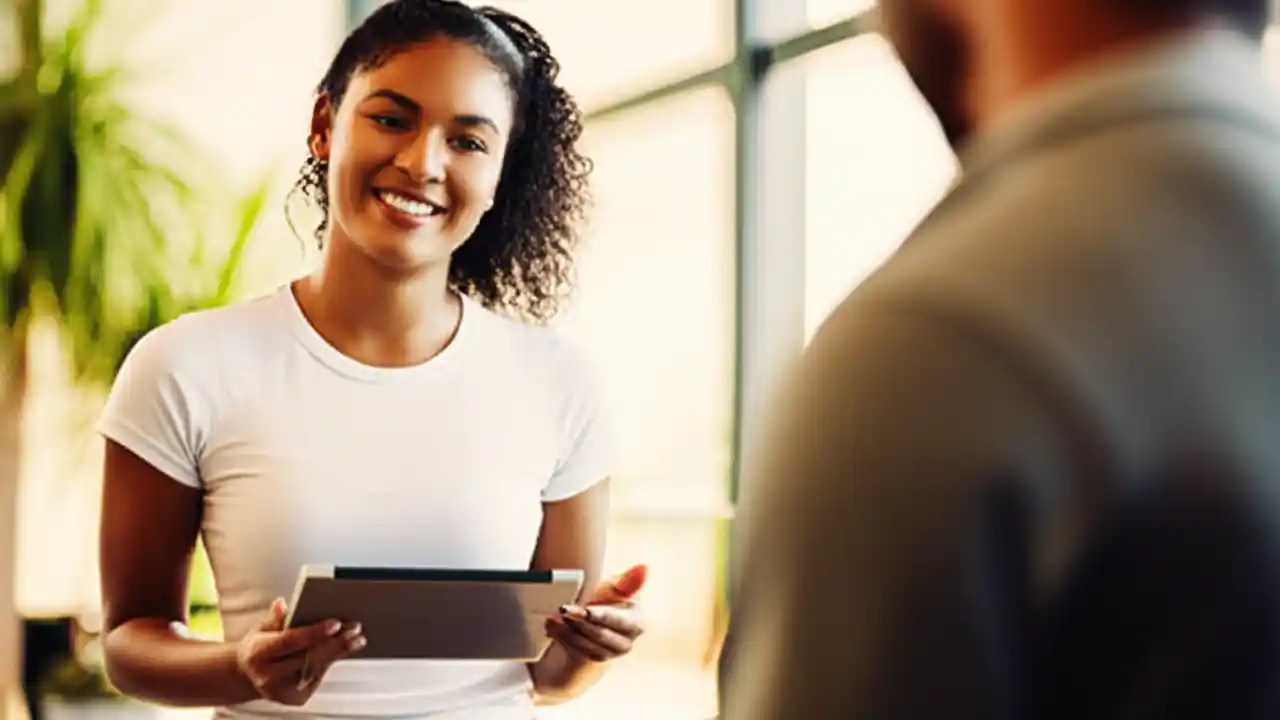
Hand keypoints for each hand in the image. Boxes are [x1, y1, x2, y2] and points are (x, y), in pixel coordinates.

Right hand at [234, 597, 365, 705]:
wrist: (250, 674)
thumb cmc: (260, 646)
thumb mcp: (262, 627)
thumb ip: (275, 617)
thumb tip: (282, 604)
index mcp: (257, 654)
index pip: (289, 642)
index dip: (313, 633)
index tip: (335, 623)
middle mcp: (268, 676)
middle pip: (307, 657)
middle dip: (334, 642)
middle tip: (355, 628)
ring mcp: (281, 690)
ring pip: (316, 668)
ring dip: (339, 652)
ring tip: (357, 638)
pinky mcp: (294, 698)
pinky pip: (318, 677)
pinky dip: (331, 662)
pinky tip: (345, 649)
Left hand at [547, 564, 647, 662]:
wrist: (591, 617)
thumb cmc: (604, 597)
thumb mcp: (614, 586)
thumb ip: (629, 581)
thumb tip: (644, 568)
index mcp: (637, 619)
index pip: (621, 621)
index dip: (603, 616)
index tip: (587, 610)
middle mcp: (628, 640)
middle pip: (602, 634)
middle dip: (581, 622)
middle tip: (563, 609)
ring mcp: (612, 652)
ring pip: (588, 646)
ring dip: (568, 631)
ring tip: (554, 617)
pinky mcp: (595, 659)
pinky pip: (577, 652)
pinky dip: (563, 638)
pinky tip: (552, 626)